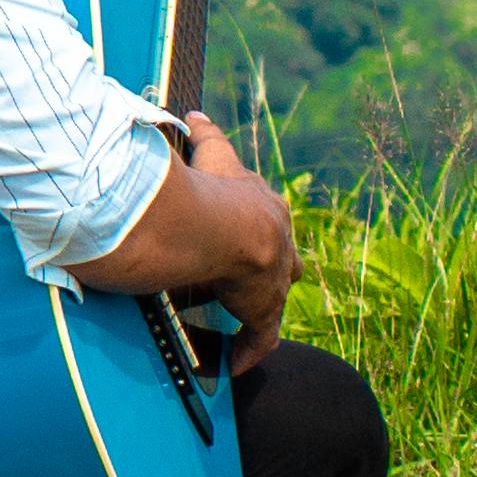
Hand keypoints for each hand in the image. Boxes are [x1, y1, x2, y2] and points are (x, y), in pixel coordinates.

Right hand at [172, 108, 295, 367]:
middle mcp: (278, 244)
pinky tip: (231, 364)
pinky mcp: (264, 311)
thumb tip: (194, 113)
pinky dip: (246, 351)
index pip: (267, 221)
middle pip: (282, 261)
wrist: (225, 226)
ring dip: (256, 310)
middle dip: (269, 270)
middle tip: (245, 281)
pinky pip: (260, 338)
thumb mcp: (213, 157)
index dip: (254, 231)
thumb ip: (206, 135)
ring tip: (236, 324)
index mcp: (266, 209)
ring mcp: (273, 280)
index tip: (239, 238)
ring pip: (273, 300)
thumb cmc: (213, 189)